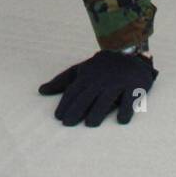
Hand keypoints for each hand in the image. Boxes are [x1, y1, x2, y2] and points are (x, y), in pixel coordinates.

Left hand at [39, 50, 156, 126]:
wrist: (129, 53)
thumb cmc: (100, 67)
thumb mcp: (80, 70)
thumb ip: (61, 81)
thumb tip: (41, 91)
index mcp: (87, 76)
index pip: (73, 91)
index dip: (65, 104)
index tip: (58, 117)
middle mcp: (101, 80)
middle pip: (87, 96)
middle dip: (77, 109)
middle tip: (69, 123)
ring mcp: (118, 83)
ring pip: (106, 97)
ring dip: (98, 110)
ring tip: (90, 123)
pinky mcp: (134, 87)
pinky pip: (130, 99)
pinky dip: (126, 109)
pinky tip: (121, 120)